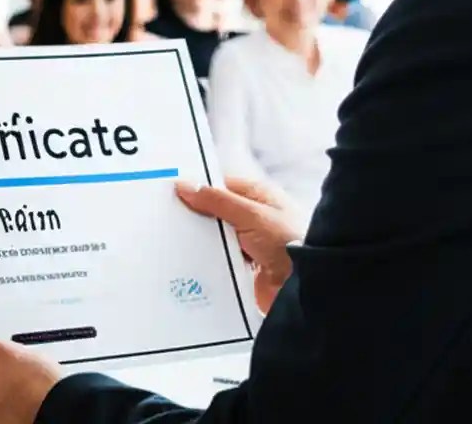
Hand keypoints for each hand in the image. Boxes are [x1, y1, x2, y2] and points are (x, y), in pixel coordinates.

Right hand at [175, 178, 303, 313]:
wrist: (307, 285)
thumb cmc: (288, 241)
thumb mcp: (251, 214)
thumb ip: (216, 200)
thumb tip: (185, 185)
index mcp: (259, 197)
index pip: (221, 186)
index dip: (197, 188)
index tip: (170, 191)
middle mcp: (253, 219)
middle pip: (214, 213)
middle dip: (194, 216)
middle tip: (164, 216)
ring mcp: (247, 244)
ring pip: (213, 238)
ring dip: (198, 241)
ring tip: (169, 240)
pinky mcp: (242, 268)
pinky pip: (216, 260)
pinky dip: (204, 261)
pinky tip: (185, 261)